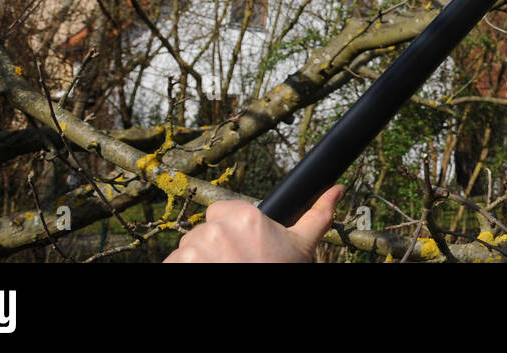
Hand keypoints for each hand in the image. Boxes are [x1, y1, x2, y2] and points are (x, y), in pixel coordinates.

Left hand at [164, 185, 343, 262]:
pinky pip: (171, 266)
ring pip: (185, 251)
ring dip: (197, 264)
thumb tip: (335, 189)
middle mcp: (217, 230)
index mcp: (246, 217)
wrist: (265, 316)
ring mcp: (194, 251)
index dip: (228, 230)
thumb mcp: (301, 248)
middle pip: (202, 232)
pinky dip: (183, 272)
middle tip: (232, 268)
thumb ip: (316, 215)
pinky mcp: (178, 268)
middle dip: (212, 250)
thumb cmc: (283, 273)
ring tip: (220, 275)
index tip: (239, 249)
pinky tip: (205, 279)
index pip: (220, 212)